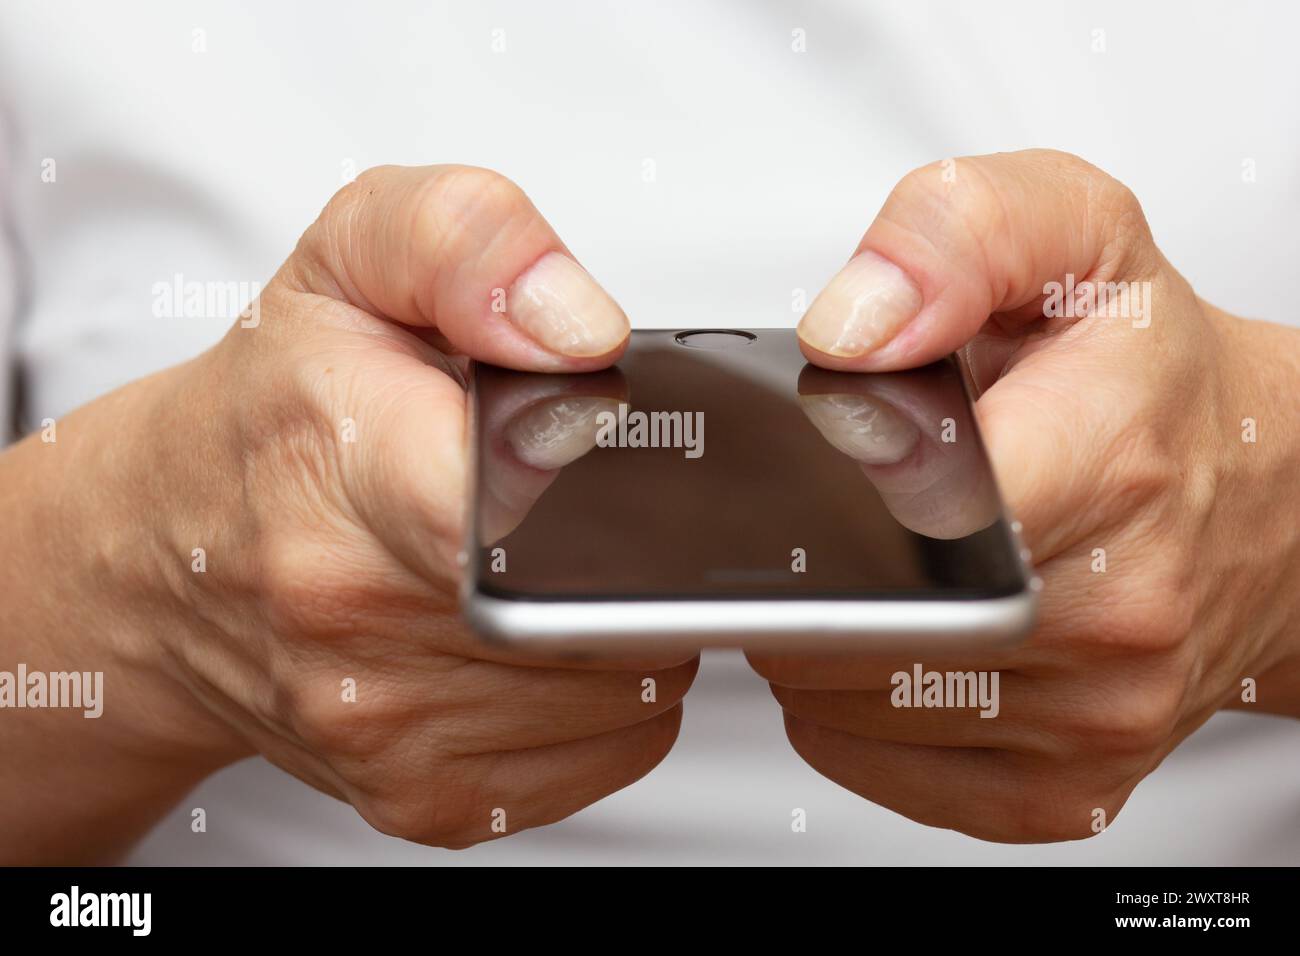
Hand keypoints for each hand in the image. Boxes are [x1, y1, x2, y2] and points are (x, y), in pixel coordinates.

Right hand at [2, 165, 697, 859]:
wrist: (163, 558)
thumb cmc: (267, 417)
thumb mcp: (350, 264)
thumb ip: (469, 243)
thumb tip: (583, 330)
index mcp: (347, 470)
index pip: (520, 513)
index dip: (607, 485)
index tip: (599, 453)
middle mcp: (357, 618)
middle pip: (607, 604)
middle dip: (632, 545)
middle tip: (583, 497)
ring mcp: (390, 727)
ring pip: (628, 688)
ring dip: (625, 620)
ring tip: (553, 560)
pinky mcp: (423, 795)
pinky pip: (607, 751)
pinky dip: (610, 697)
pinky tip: (542, 638)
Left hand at [749, 149, 1299, 841]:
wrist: (1269, 498)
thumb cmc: (1156, 381)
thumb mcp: (1075, 239)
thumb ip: (956, 236)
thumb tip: (850, 329)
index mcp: (1107, 461)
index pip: (915, 513)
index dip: (823, 496)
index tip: (814, 471)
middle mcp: (1115, 610)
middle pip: (859, 622)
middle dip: (807, 567)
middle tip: (829, 512)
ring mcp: (1093, 715)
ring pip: (850, 704)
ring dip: (817, 637)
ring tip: (871, 564)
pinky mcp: (1063, 787)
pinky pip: (881, 765)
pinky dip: (846, 709)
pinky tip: (890, 639)